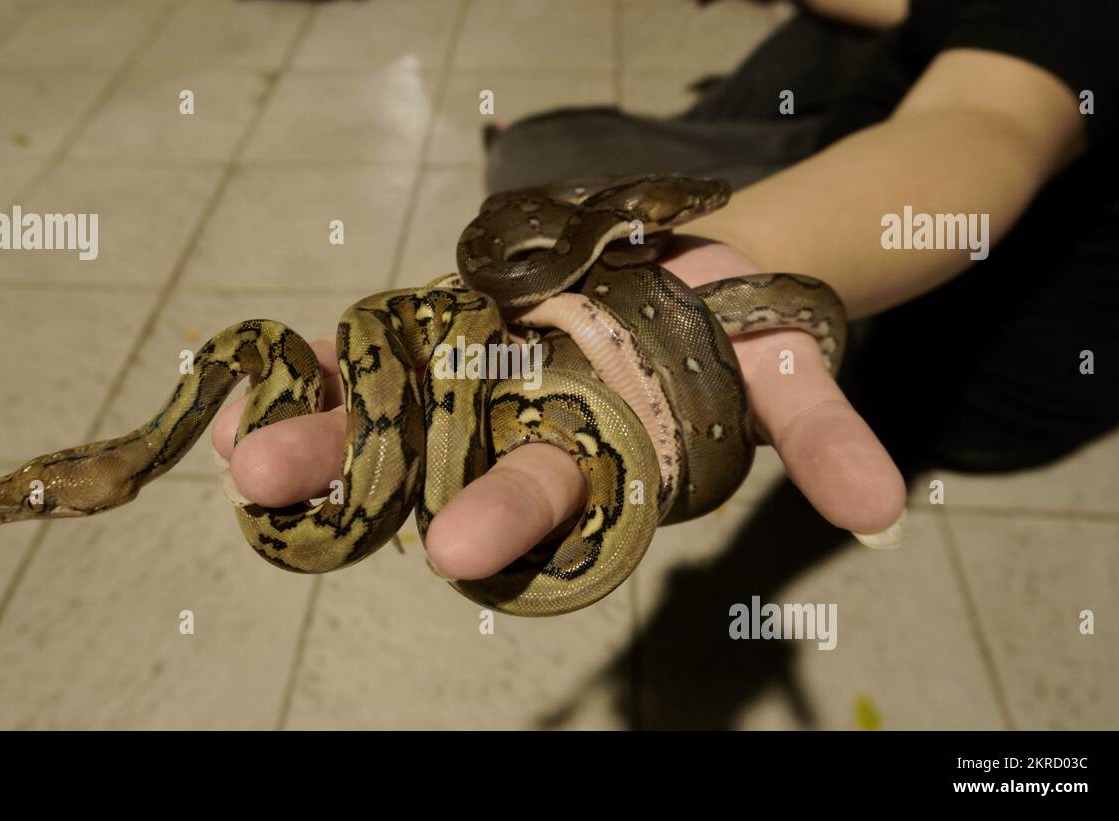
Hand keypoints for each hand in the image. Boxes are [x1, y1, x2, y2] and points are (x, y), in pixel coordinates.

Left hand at [212, 245, 906, 580]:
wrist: (698, 281)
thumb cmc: (740, 336)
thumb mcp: (791, 372)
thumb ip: (823, 435)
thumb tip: (884, 511)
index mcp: (595, 452)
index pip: (550, 494)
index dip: (508, 514)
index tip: (455, 549)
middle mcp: (521, 427)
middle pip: (432, 461)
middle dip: (359, 472)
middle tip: (270, 486)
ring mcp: (477, 379)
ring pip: (388, 412)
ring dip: (313, 425)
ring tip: (235, 444)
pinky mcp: (448, 329)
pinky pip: (373, 350)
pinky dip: (317, 364)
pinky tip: (248, 378)